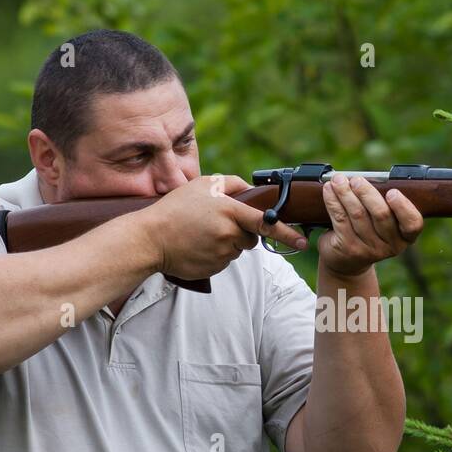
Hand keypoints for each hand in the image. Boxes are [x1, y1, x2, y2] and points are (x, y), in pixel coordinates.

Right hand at [140, 174, 307, 279]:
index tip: (301, 242)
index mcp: (230, 212)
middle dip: (241, 232)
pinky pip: (224, 261)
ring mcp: (222, 254)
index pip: (265, 223)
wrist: (150, 238)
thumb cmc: (175, 209)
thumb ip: (231, 183)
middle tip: (215, 224)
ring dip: (227, 243)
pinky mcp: (214, 268)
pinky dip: (215, 254)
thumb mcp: (202, 184)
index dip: (286, 233)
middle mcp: (229, 234)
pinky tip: (198, 246)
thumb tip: (252, 189)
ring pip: (237, 250)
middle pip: (250, 237)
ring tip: (202, 234)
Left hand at [318, 172, 423, 277]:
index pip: (413, 224)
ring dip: (346, 193)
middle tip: (357, 180)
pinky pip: (340, 219)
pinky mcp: (348, 248)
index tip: (392, 192)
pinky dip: (333, 201)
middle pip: (381, 215)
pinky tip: (329, 190)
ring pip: (358, 214)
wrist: (347, 261)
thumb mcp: (381, 222)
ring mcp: (369, 249)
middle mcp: (390, 246)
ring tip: (338, 180)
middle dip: (367, 193)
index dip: (403, 207)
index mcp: (404, 237)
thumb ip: (383, 203)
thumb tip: (366, 178)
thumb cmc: (367, 232)